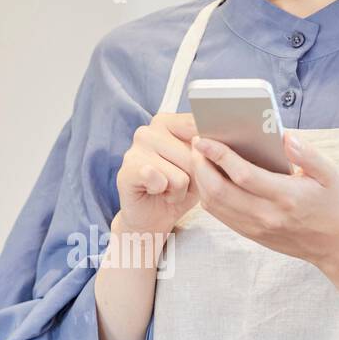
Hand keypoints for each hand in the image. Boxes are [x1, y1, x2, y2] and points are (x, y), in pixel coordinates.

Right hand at [116, 113, 200, 235]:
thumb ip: (207, 149)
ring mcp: (135, 149)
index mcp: (167, 122)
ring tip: (168, 189)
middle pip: (194, 154)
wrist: (152, 217)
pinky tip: (157, 193)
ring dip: (181, 190)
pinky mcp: (128, 170)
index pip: (198, 125)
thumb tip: (205, 143)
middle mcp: (148, 131)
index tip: (204, 161)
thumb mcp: (202, 166)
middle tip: (179, 182)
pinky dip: (167, 194)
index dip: (210, 149)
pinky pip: (162, 183)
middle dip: (195, 176)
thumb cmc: (179, 187)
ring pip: (182, 175)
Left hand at [189, 131, 338, 273]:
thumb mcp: (330, 174)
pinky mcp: (249, 233)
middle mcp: (266, 214)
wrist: (332, 244)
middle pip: (218, 190)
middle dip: (201, 165)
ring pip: (214, 204)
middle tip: (197, 145)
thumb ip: (308, 154)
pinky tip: (209, 177)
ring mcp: (255, 227)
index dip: (219, 155)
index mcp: (286, 196)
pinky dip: (207, 193)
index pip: (243, 174)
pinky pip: (219, 214)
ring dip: (200, 179)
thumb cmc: (331, 203)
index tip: (203, 138)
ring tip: (199, 158)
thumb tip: (285, 137)